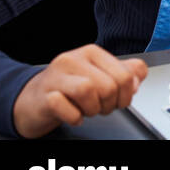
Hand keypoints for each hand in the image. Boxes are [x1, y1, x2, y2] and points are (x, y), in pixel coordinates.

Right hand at [12, 45, 147, 137]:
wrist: (33, 100)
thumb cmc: (69, 88)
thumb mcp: (100, 76)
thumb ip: (125, 73)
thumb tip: (137, 78)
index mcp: (92, 52)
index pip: (125, 74)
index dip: (127, 94)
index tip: (119, 100)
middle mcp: (73, 59)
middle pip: (108, 85)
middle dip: (110, 104)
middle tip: (101, 108)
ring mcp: (56, 76)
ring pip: (87, 90)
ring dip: (93, 109)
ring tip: (87, 110)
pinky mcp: (43, 95)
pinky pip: (63, 106)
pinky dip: (74, 117)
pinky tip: (74, 116)